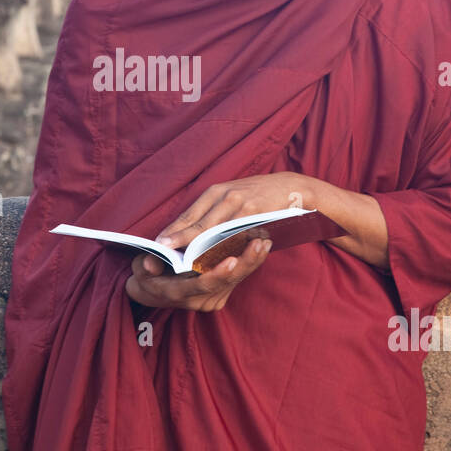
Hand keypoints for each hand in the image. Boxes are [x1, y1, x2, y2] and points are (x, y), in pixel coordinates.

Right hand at [125, 239, 271, 311]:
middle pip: (227, 282)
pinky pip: (239, 278)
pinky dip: (251, 263)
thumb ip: (145, 266)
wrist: (153, 291)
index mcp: (180, 293)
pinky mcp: (221, 294)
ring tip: (265, 240)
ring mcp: (212, 300)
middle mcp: (199, 301)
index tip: (233, 258)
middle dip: (245, 262)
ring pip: (237, 280)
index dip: (219, 273)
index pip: (203, 284)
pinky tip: (262, 247)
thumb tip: (150, 266)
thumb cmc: (147, 275)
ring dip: (252, 261)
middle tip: (259, 242)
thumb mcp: (141, 269)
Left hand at [155, 173, 312, 250]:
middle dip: (179, 240)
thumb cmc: (259, 196)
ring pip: (214, 231)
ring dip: (198, 248)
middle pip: (198, 223)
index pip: (190, 214)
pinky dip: (223, 249)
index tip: (158, 244)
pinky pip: (236, 235)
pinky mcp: (256, 214)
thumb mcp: (233, 197)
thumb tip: (190, 234)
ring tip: (183, 263)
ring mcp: (240, 205)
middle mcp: (225, 196)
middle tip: (162, 253)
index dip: (173, 230)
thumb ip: (214, 213)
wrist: (292, 188)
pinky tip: (214, 261)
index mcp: (216, 192)